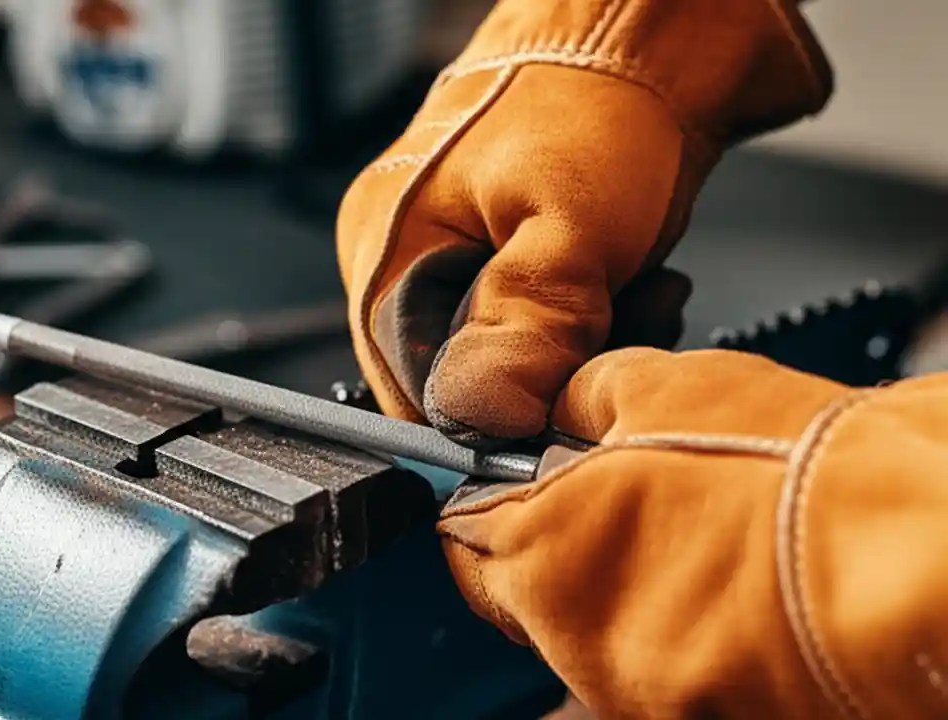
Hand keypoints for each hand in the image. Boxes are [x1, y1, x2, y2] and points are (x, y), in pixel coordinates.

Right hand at [337, 0, 830, 442]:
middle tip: (616, 325)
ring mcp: (462, 252)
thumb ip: (523, 326)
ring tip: (639, 291)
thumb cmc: (596, 94)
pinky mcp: (513, 250)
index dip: (490, 417)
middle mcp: (412, 256)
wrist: (651, 28)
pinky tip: (638, 282)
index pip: (410, 393)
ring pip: (515, 356)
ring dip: (587, 345)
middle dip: (551, 372)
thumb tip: (487, 417)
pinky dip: (598, 320)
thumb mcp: (567, 226)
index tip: (558, 409)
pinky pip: (545, 323)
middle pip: (465, 377)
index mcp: (387, 248)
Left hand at [441, 348, 947, 717]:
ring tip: (696, 545)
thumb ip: (586, 398)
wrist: (914, 563)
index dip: (488, 497)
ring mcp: (640, 697)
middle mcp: (576, 644)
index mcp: (543, 555)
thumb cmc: (795, 473)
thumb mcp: (664, 387)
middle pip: (522, 594)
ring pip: (591, 637)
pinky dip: (674, 638)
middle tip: (615, 505)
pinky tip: (728, 590)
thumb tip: (566, 409)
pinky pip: (656, 674)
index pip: (462, 532)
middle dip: (551, 550)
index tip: (512, 483)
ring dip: (618, 595)